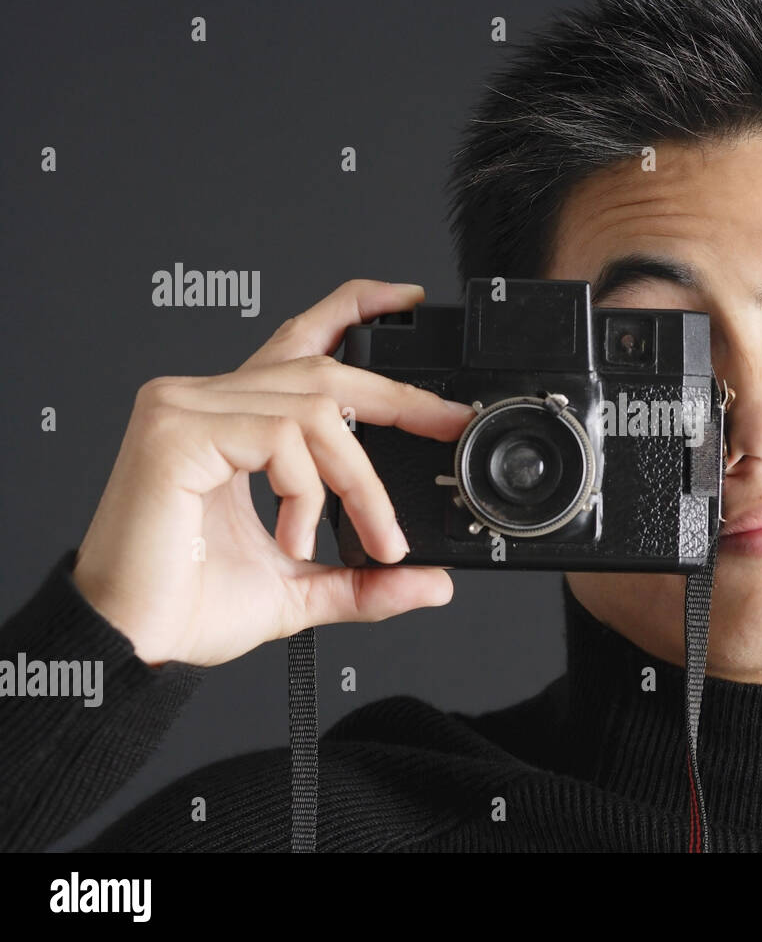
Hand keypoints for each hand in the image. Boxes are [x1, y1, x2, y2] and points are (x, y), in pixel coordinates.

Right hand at [71, 279, 474, 667]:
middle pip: (324, 369)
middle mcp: (205, 401)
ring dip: (362, 481)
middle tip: (449, 425)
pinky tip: (294, 538)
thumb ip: (364, 579)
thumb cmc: (188, 605)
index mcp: (233, 420)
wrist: (129, 643)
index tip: (409, 300)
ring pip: (317, 410)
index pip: (300, 342)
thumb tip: (433, 581)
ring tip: (373, 538)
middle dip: (400, 397)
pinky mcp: (176, 432)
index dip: (355, 310)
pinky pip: (281, 437)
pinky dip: (309, 492)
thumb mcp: (301, 587)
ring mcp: (185, 409)